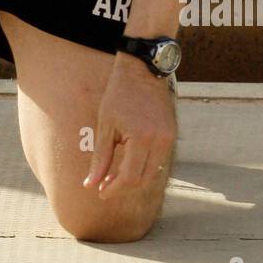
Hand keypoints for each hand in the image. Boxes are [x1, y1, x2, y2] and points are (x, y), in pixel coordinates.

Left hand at [84, 53, 175, 199]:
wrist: (143, 70)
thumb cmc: (119, 95)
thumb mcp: (105, 126)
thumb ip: (100, 158)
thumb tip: (90, 185)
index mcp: (142, 138)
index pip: (130, 177)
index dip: (114, 189)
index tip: (100, 192)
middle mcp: (160, 141)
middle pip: (144, 180)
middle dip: (124, 187)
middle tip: (105, 186)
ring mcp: (169, 138)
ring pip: (153, 173)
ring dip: (134, 179)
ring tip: (114, 177)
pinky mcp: (172, 134)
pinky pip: (159, 160)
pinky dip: (143, 166)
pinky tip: (128, 162)